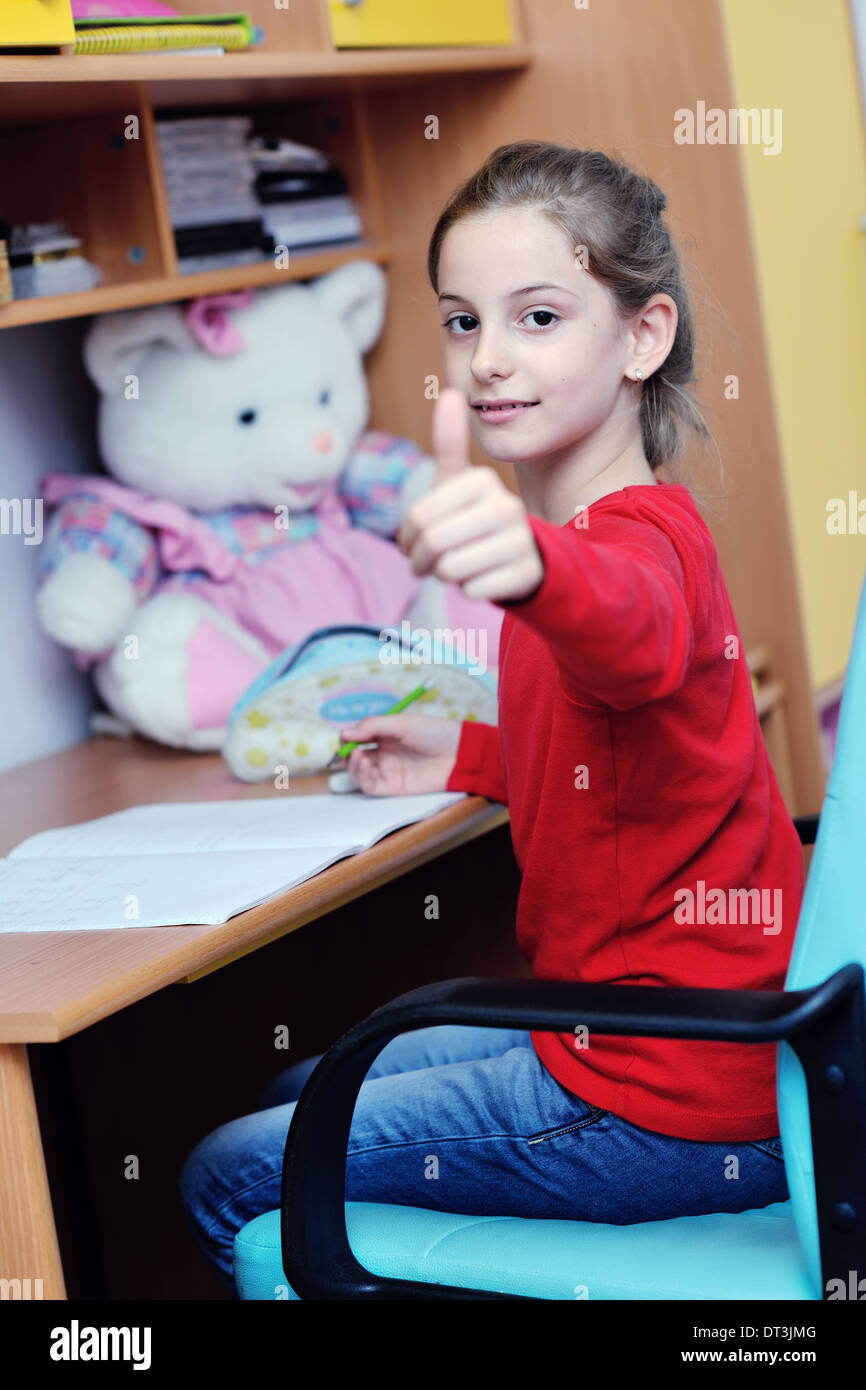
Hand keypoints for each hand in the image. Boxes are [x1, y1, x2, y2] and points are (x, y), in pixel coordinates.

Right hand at [337, 713, 462, 795]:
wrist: (458, 752)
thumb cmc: (433, 732)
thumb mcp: (400, 723)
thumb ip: (372, 726)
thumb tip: (344, 733)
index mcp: (385, 736)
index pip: (357, 738)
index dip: (348, 737)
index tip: (346, 735)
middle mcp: (384, 753)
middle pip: (354, 757)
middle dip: (345, 754)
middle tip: (346, 749)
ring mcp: (388, 770)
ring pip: (358, 773)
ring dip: (351, 766)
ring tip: (357, 756)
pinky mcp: (394, 787)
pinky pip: (370, 786)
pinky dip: (361, 777)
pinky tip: (364, 764)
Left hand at [396, 388, 543, 603]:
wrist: (522, 556)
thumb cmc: (475, 519)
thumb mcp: (459, 483)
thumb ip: (450, 442)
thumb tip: (449, 392)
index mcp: (482, 481)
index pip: (419, 517)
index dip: (408, 537)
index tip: (415, 539)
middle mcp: (506, 506)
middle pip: (433, 543)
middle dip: (421, 560)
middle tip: (426, 563)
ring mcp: (521, 540)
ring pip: (451, 569)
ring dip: (443, 575)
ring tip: (453, 567)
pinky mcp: (527, 573)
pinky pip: (472, 590)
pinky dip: (469, 589)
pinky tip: (482, 577)